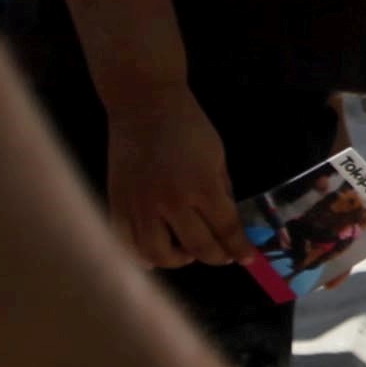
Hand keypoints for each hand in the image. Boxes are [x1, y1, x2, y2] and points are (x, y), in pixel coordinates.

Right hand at [101, 80, 246, 272]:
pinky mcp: (118, 204)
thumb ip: (222, 192)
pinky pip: (125, 243)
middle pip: (196, 247)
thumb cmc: (188, 126)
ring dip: (176, 261)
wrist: (145, 105)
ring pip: (157, 254)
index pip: (225, 229)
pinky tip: (152, 257)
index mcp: (201, 186)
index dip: (239, 247)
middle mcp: (170, 202)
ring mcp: (140, 206)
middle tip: (221, 256)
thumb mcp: (217, 156)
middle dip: (214, 256)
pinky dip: (139, 256)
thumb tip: (228, 226)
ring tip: (186, 253)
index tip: (247, 259)